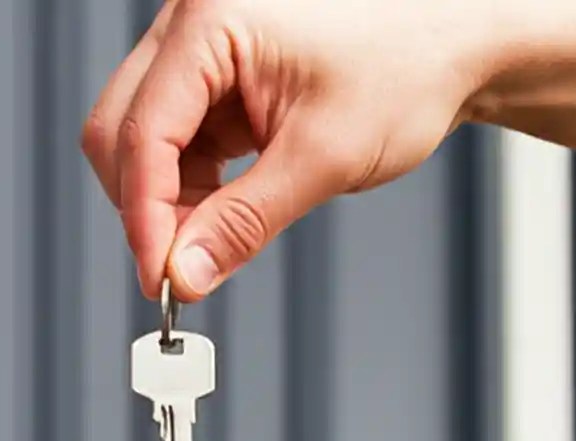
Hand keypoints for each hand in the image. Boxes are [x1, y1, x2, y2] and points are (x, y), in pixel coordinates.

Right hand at [82, 0, 503, 300]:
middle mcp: (192, 23)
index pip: (144, 130)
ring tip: (215, 239)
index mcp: (213, 19)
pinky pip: (174, 141)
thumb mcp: (324, 156)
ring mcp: (199, 49)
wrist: (455, 44)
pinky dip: (189, 186)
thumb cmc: (407, 68)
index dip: (145, 216)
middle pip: (121, 129)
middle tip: (181, 270)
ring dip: (167, 200)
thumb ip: (244, 222)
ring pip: (141, 140)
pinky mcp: (213, 77)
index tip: (161, 280)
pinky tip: (222, 212)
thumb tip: (183, 275)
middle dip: (145, 206)